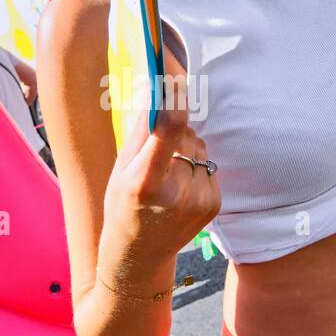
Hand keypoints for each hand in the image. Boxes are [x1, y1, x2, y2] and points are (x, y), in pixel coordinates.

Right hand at [101, 60, 219, 277]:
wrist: (137, 257)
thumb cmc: (121, 207)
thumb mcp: (120, 168)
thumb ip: (142, 127)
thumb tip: (156, 85)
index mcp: (145, 181)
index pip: (170, 128)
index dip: (175, 98)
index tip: (175, 77)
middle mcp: (177, 191)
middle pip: (185, 134)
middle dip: (173, 132)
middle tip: (153, 155)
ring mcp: (200, 200)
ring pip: (199, 146)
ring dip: (185, 150)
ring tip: (166, 177)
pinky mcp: (215, 203)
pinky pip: (209, 164)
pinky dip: (196, 168)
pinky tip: (180, 189)